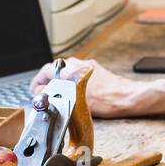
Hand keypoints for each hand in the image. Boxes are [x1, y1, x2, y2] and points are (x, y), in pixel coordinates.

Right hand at [29, 57, 146, 117]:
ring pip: (66, 74)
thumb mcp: (73, 101)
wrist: (128, 98)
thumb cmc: (107, 100)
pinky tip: (74, 96)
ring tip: (58, 97)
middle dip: (48, 83)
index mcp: (70, 69)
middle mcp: (78, 64)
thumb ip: (53, 94)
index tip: (36, 91)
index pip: (45, 71)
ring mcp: (87, 68)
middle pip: (55, 71)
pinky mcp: (95, 73)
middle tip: (45, 95)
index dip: (38, 83)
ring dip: (60, 84)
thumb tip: (41, 92)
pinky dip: (72, 84)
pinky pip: (78, 76)